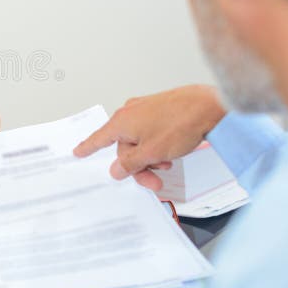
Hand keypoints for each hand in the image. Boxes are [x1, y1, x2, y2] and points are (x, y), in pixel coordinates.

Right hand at [73, 85, 225, 190]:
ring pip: (139, 141)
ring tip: (167, 163)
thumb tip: (116, 169)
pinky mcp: (158, 110)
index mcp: (122, 121)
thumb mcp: (152, 152)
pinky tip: (171, 152)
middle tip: (153, 180)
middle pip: (124, 146)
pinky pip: (150, 132)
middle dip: (137, 166)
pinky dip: (157, 145)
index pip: (98, 138)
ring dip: (150, 157)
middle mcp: (130, 113)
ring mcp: (144, 110)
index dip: (87, 148)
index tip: (78, 152)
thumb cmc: (181, 123)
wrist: (209, 106)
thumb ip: (130, 164)